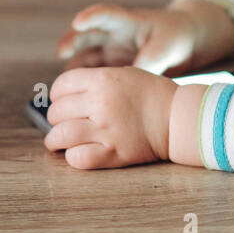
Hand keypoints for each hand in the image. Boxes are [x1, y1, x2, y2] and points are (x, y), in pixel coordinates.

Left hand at [43, 66, 178, 168]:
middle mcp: (100, 103)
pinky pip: (78, 158)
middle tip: (64, 121)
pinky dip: (72, 156)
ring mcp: (106, 130)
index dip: (56, 95)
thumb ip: (93, 81)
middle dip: (56, 118)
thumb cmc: (150, 94)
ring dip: (55, 140)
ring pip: (60, 136)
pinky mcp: (114, 153)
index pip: (60, 86)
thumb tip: (64, 94)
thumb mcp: (122, 74)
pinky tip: (77, 152)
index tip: (61, 101)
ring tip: (58, 141)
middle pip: (57, 112)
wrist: (178, 118)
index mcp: (102, 80)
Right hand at [55, 3, 202, 74]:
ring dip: (74, 69)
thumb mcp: (165, 48)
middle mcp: (112, 36)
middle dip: (72, 41)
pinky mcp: (110, 68)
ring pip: (84, 58)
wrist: (181, 44)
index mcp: (127, 22)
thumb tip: (128, 81)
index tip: (77, 22)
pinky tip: (76, 97)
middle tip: (62, 52)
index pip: (106, 15)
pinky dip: (84, 84)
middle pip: (86, 35)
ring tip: (64, 83)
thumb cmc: (174, 38)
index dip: (91, 17)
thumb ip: (146, 62)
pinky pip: (93, 76)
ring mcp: (109, 52)